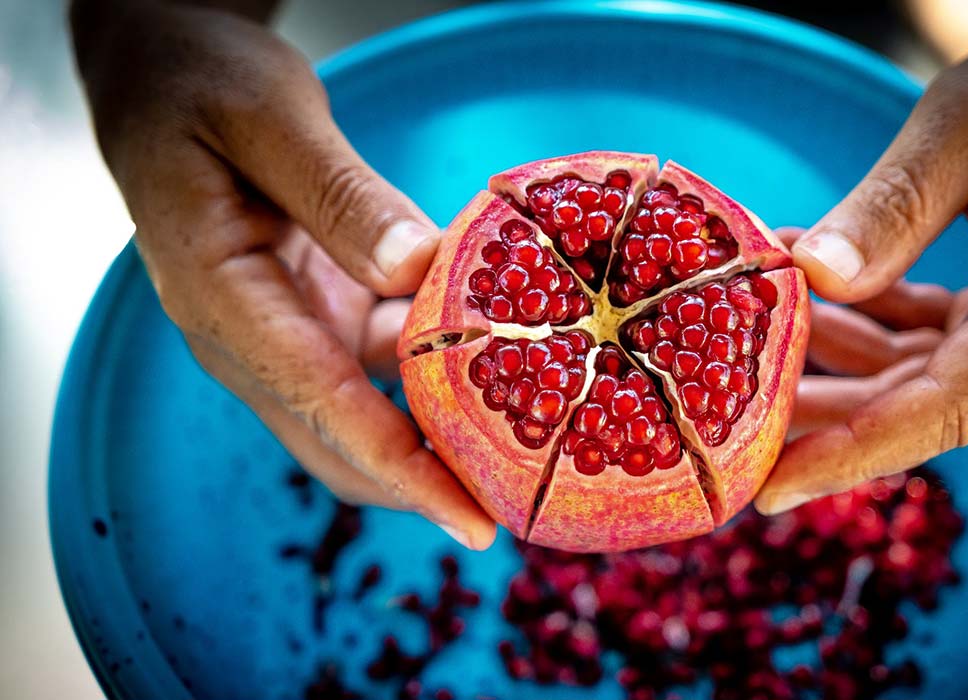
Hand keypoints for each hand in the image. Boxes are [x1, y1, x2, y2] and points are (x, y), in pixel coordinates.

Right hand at [72, 0, 495, 547]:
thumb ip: (340, 197)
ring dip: (438, 431)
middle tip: (520, 503)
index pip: (319, 405)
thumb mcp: (269, 118)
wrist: (162, 76)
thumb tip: (420, 268)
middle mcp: (247, 335)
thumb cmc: (199, 84)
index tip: (471, 521)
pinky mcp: (315, 313)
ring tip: (529, 443)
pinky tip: (503, 355)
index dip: (401, 470)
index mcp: (220, 297)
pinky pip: (381, 361)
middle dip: (425, 483)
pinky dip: (437, 365)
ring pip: (367, 410)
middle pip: (340, 439)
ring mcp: (281, 330)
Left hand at [756, 0, 967, 513]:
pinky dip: (861, 325)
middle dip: (815, 411)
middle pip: (921, 407)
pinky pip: (925, 352)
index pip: (953, 405)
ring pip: (913, 385)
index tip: (771, 487)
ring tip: (738, 328)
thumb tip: (815, 278)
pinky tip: (798, 292)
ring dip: (826, 359)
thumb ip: (897, 203)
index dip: (855, 451)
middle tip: (714, 415)